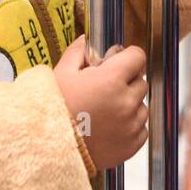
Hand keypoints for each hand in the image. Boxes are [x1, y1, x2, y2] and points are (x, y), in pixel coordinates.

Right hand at [53, 36, 146, 170]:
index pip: (137, 57)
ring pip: (142, 105)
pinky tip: (109, 126)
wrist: (48, 150)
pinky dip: (130, 126)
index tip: (117, 62)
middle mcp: (126, 101)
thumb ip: (78, 52)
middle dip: (126, 81)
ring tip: (104, 111)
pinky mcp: (132, 145)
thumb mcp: (61, 74)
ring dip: (129, 104)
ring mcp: (131, 125)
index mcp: (112, 79)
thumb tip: (87, 40)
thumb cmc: (53, 110)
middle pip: (140, 81)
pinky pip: (141, 128)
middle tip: (104, 89)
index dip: (127, 57)